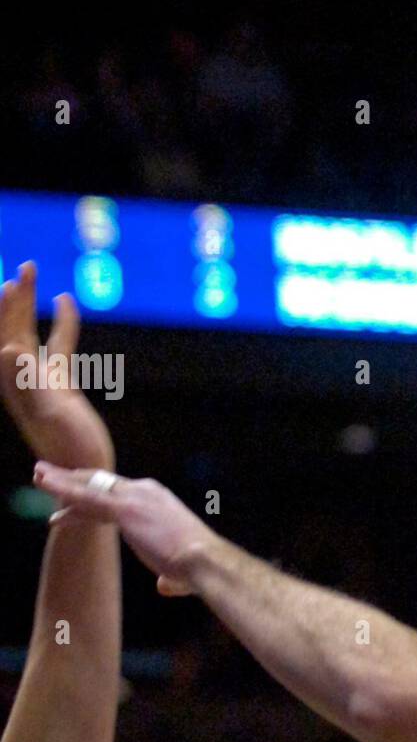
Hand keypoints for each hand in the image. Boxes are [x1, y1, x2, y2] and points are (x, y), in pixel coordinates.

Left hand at [0, 261, 114, 469]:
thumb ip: (27, 381)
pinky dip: (62, 323)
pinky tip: (67, 304)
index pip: (6, 336)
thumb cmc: (69, 450)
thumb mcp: (48, 412)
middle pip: (14, 329)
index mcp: (17, 382)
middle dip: (18, 299)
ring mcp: (42, 382)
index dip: (8, 309)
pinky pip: (59, 346)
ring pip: (32, 334)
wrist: (85, 476)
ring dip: (31, 306)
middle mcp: (23, 380)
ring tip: (34, 277)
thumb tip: (9, 347)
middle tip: (27, 266)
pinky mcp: (61, 387)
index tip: (14, 281)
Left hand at [32, 463, 216, 595]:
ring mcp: (135, 499)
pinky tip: (47, 486)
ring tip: (38, 475)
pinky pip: (88, 498)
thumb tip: (165, 586)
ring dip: (62, 481)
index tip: (72, 500)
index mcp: (158, 500)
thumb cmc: (197, 568)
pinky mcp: (126, 510)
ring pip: (90, 487)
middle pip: (101, 483)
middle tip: (48, 476)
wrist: (205, 561)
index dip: (93, 495)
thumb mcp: (180, 568)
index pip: (117, 493)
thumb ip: (170, 575)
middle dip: (73, 479)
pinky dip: (66, 491)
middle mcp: (146, 492)